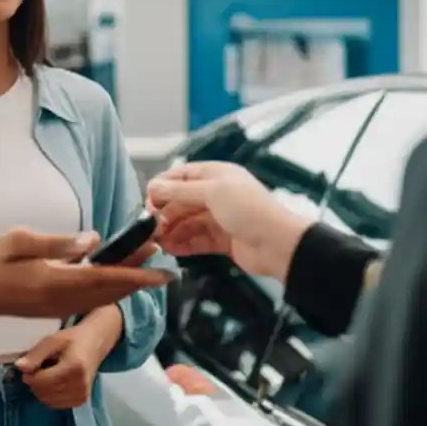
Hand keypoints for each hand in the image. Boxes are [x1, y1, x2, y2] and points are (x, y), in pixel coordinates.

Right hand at [0, 228, 171, 319]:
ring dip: (128, 280)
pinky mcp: (57, 308)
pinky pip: (93, 299)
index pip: (105, 277)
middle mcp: (63, 299)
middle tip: (161, 254)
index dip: (137, 274)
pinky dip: (112, 287)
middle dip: (139, 274)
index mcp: (55, 281)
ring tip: (147, 259)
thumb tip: (95, 241)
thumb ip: (58, 243)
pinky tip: (120, 275)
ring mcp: (61, 307)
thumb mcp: (19, 240)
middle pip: (111, 289)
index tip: (162, 270)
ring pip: (104, 296)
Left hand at [14, 307, 121, 408]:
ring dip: (41, 390)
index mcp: (74, 367)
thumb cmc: (72, 340)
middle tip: (37, 369)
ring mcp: (82, 395)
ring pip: (48, 400)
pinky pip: (56, 404)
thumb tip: (19, 367)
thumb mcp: (53, 340)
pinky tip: (54, 382)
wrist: (94, 344)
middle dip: (35, 383)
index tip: (28, 366)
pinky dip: (50, 395)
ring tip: (47, 374)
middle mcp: (80, 384)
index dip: (30, 376)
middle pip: (44, 392)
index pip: (42, 381)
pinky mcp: (81, 401)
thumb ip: (35, 354)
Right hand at [147, 161, 310, 280]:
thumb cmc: (248, 210)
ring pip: (187, 222)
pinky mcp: (222, 240)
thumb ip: (180, 191)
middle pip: (182, 200)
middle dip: (165, 212)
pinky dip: (183, 244)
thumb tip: (152, 187)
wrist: (278, 244)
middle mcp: (217, 194)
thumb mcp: (212, 193)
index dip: (163, 186)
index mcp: (216, 175)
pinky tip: (170, 250)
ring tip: (157, 241)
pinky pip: (196, 239)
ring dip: (171, 230)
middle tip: (151, 227)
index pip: (182, 175)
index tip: (147, 200)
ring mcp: (219, 218)